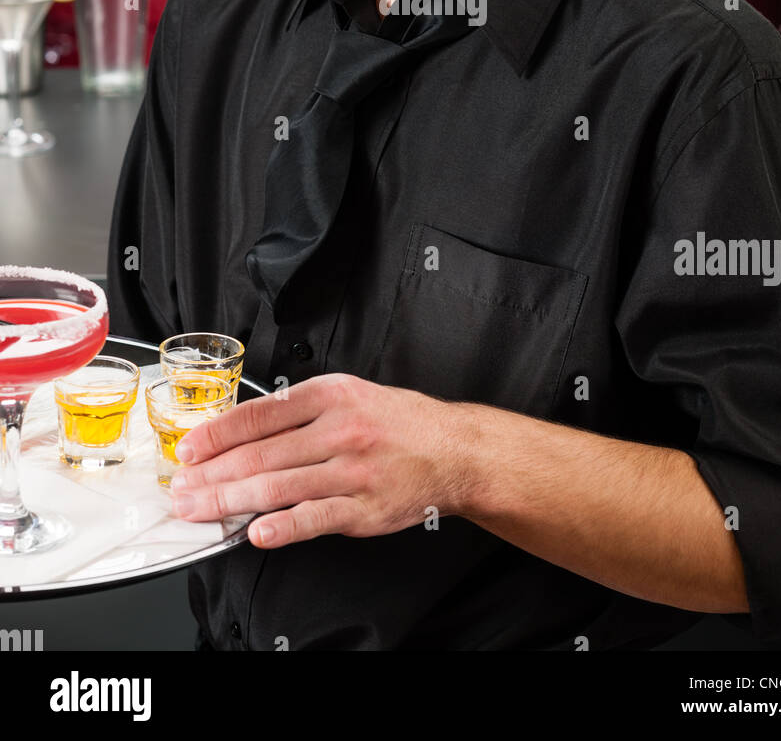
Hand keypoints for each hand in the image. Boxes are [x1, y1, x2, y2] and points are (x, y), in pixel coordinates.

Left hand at [168, 372, 476, 548]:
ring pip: (278, 486)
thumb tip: (243, 431)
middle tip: (181, 488)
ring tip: (198, 510)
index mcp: (331, 394)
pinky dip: (283, 526)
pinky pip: (315, 517)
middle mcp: (339, 429)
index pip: (261, 413)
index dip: (218, 433)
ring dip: (229, 501)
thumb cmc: (398, 422)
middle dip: (212, 473)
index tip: (190, 449)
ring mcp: (351, 471)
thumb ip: (302, 409)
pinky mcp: (364, 508)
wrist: (454, 450)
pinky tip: (256, 532)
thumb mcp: (351, 394)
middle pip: (261, 453)